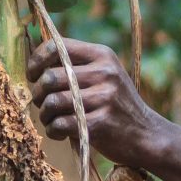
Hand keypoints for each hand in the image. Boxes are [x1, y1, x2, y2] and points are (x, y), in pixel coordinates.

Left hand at [25, 37, 171, 167]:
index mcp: (102, 54)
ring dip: (45, 115)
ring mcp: (104, 97)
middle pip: (50, 77)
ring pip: (52, 102)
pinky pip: (60, 124)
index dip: (36, 61)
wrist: (147, 134)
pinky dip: (54, 131)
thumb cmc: (117, 104)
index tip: (33, 76)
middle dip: (38, 94)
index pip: (56, 46)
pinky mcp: (100, 123)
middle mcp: (104, 72)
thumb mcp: (104, 74)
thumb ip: (76, 65)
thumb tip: (35, 60)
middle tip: (43, 104)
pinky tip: (61, 133)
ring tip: (52, 120)